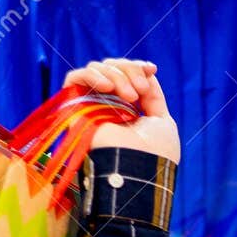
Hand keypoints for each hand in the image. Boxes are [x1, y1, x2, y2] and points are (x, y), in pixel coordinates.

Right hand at [63, 58, 180, 164]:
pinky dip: (91, 76)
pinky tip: (106, 88)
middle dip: (129, 71)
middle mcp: (108, 106)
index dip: (137, 67)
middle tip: (138, 91)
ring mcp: (91, 106)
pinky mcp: (74, 109)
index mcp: (129, 109)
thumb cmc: (154, 152)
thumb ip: (153, 96)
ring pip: (96, 70)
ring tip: (128, 96)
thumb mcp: (162, 120)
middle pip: (112, 68)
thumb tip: (146, 73)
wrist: (137, 169)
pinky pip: (74, 78)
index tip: (151, 68)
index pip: (126, 75)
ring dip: (115, 75)